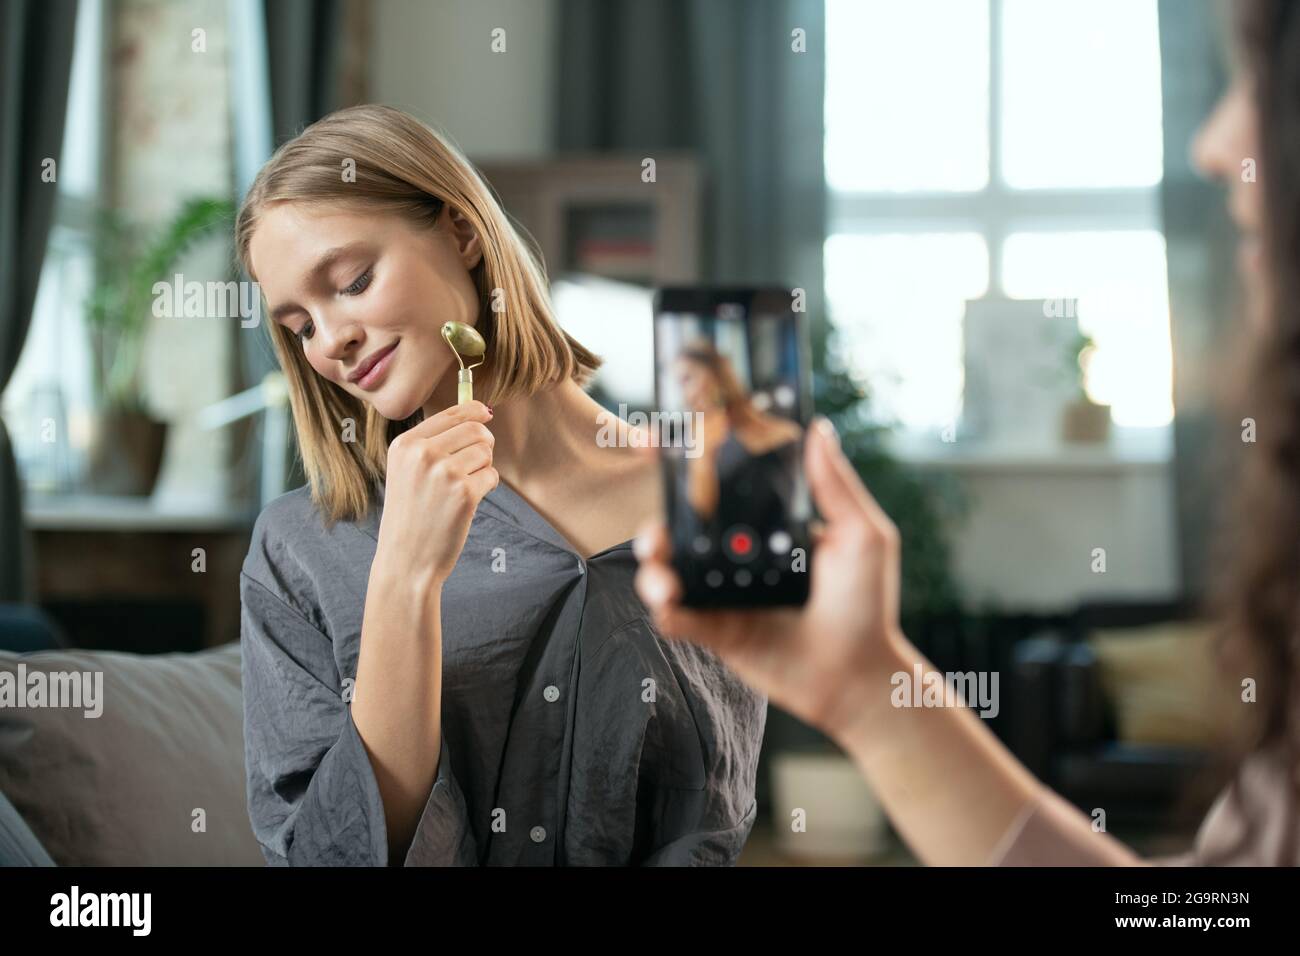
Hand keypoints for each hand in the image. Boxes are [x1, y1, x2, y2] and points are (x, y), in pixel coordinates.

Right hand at [372, 400, 497, 590]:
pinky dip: (487, 487)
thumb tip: (481, 412)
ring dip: (484, 468)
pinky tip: (468, 502)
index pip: (450, 413)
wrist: (406, 560)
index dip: (474, 411)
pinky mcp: (464, 493)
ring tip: (464, 488)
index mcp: (405, 444)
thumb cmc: (410, 516)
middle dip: (483, 443)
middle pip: (475, 429)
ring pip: (486, 452)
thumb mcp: (406, 471)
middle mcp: (423, 454)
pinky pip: (492, 476)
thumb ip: (433, 442)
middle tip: (476, 463)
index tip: (486, 413)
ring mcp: (444, 472)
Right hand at [633, 418, 904, 740]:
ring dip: (653, 566)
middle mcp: (737, 554)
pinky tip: (669, 602)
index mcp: (766, 523)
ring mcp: (721, 592)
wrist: (859, 675)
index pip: (718, 487)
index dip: (685, 467)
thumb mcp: (861, 535)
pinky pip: (676, 616)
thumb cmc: (867, 604)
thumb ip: (835, 485)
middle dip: (657, 520)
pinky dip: (664, 608)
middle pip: (681, 526)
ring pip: (668, 569)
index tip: (659, 442)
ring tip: (661, 574)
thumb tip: (819, 429)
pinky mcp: (714, 630)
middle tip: (656, 526)